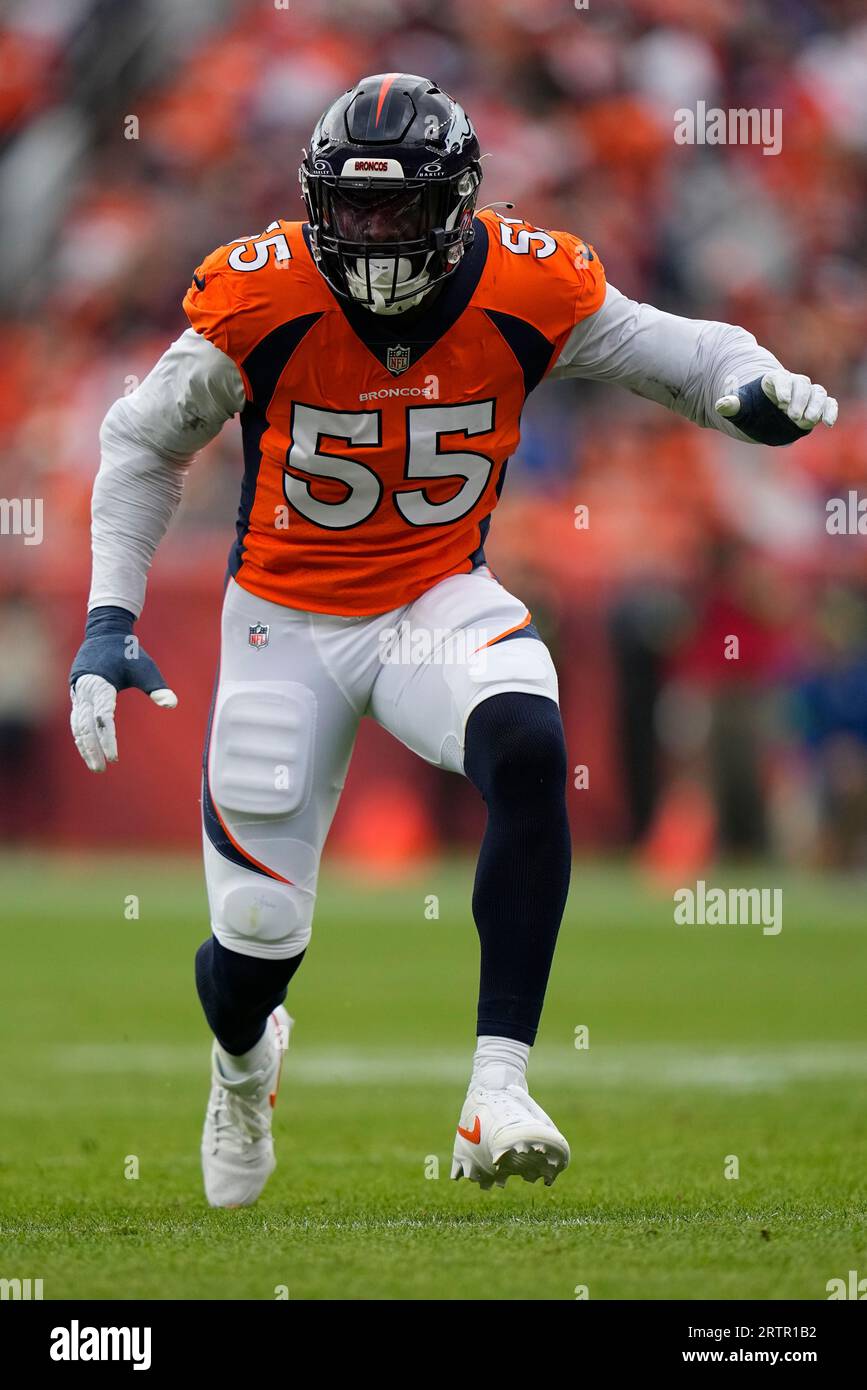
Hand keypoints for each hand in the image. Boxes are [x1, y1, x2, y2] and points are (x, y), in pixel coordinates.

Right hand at [69, 607, 176, 771]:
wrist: (105, 633)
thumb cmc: (128, 652)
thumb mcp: (145, 668)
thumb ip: (156, 687)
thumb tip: (172, 704)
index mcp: (100, 684)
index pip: (102, 719)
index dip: (107, 739)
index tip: (114, 757)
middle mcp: (85, 690)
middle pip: (84, 726)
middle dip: (91, 748)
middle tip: (101, 768)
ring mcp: (77, 692)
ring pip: (76, 725)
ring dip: (84, 745)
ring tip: (95, 765)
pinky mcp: (76, 694)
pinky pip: (76, 719)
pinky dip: (81, 736)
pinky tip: (89, 750)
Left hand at [715, 369, 837, 430]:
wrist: (763, 414)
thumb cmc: (751, 408)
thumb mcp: (738, 408)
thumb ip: (732, 405)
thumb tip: (721, 404)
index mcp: (773, 381)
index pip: (780, 378)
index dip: (782, 387)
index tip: (780, 401)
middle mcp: (792, 385)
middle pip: (801, 384)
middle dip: (799, 399)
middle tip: (792, 416)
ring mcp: (805, 396)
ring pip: (817, 392)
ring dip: (815, 405)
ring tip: (808, 420)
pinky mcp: (815, 407)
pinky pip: (828, 403)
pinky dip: (830, 410)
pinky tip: (828, 423)